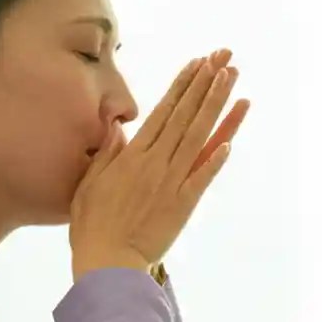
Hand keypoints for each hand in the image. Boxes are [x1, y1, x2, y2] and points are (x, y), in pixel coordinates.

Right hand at [68, 51, 248, 278]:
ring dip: (217, 108)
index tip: (198, 63)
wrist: (107, 262)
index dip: (183, 85)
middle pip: (185, 116)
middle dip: (206, 85)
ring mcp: (171, 182)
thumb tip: (117, 124)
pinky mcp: (183, 205)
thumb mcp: (89, 183)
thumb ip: (107, 152)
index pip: (163, 111)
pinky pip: (203, 177)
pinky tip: (232, 139)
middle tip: (223, 58)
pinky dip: (217, 157)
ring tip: (232, 82)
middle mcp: (155, 163)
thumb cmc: (93, 225)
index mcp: (132, 155)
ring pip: (198, 137)